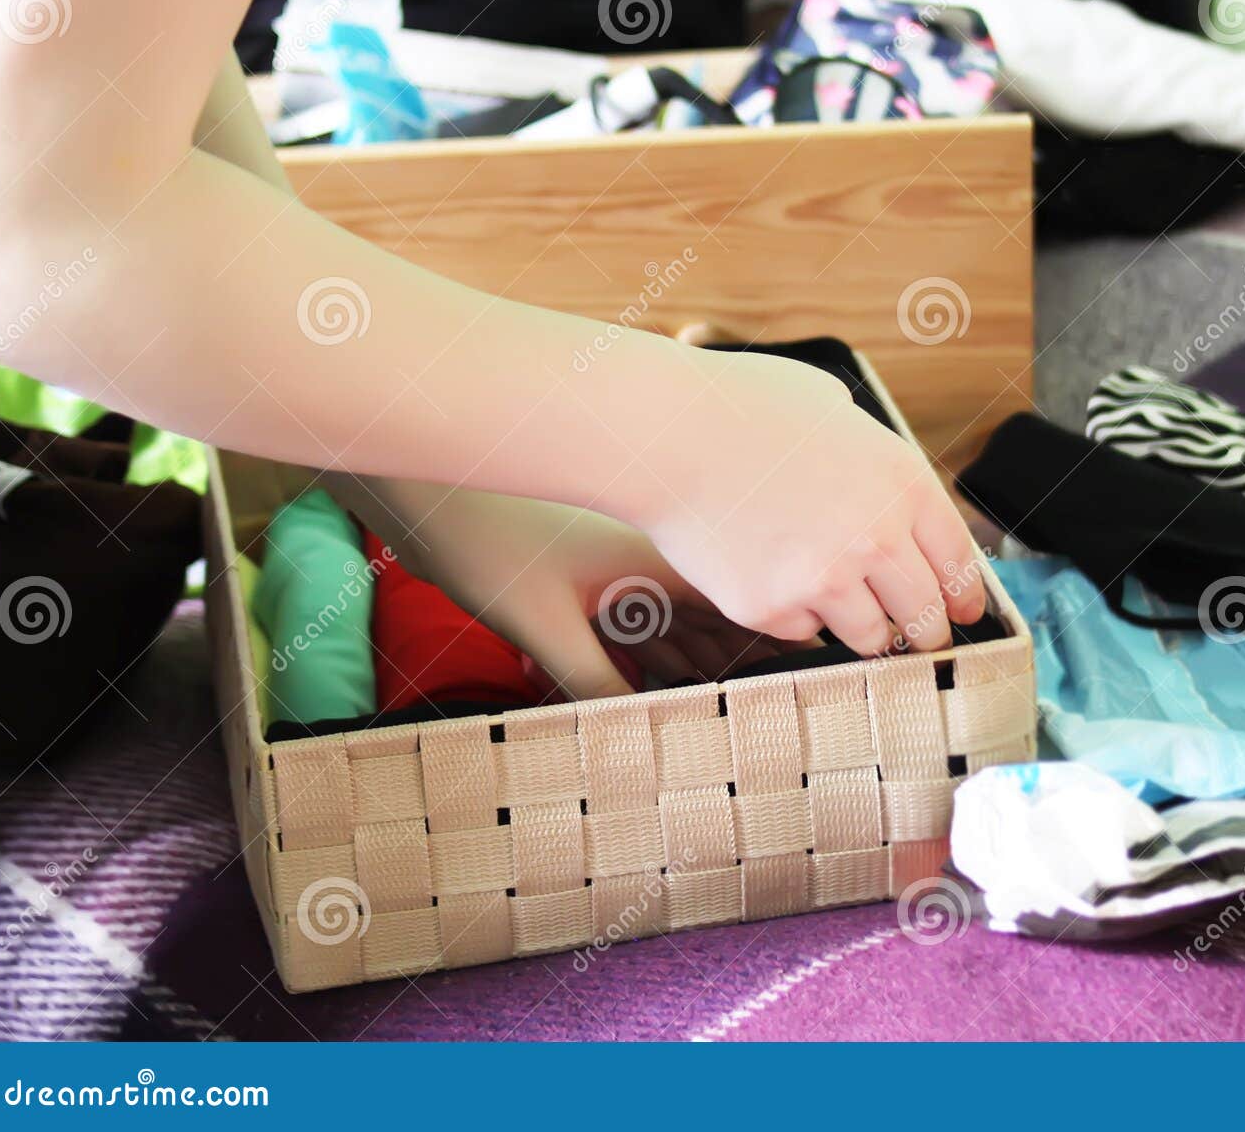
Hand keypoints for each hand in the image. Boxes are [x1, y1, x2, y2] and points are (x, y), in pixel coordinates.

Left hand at [345, 482, 796, 699]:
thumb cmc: (483, 540)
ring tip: (743, 726)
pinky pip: (654, 634)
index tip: (821, 685)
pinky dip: (667, 668)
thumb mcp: (541, 624)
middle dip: (754, 669)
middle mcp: (661, 561)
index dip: (791, 643)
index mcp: (665, 557)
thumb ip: (596, 686)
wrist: (424, 494)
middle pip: (731, 624)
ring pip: (695, 633)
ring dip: (711, 674)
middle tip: (787, 722)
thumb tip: (640, 751)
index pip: (751, 604)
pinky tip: (681, 706)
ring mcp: (632, 574)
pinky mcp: (600, 588)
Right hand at [635, 349, 986, 653]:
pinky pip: (802, 631)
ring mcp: (824, 580)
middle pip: (924, 615)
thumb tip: (884, 486)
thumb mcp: (832, 406)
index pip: (958, 563)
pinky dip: (792, 613)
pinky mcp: (772, 610)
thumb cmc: (741, 404)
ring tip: (839, 606)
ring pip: (868, 637)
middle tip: (917, 636)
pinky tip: (767, 573)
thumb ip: (870, 453)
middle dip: (925, 631)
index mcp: (902, 482)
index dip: (964, 596)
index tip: (962, 613)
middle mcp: (875, 538)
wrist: (666, 432)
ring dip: (862, 629)